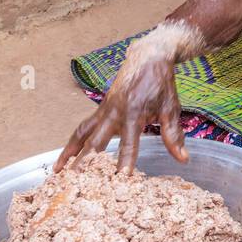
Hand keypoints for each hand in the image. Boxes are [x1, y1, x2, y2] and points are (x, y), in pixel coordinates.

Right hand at [54, 49, 187, 173]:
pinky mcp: (100, 109)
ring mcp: (104, 110)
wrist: (148, 57)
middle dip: (88, 163)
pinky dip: (73, 142)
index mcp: (134, 113)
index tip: (121, 178)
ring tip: (58, 172)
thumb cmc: (160, 84)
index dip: (125, 161)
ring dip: (70, 153)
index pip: (130, 142)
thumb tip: (183, 160)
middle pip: (97, 141)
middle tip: (79, 183)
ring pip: (83, 134)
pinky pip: (83, 127)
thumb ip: (173, 135)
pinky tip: (65, 157)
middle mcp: (115, 113)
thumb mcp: (171, 108)